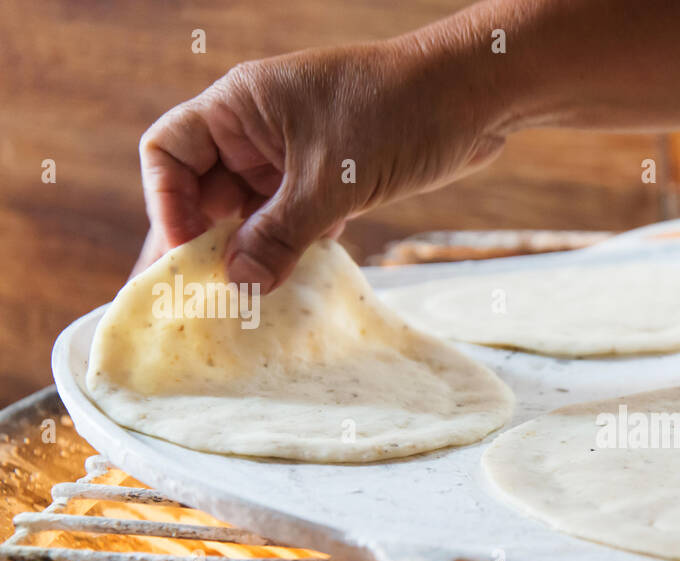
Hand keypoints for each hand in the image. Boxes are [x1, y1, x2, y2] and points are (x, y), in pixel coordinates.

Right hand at [137, 31, 509, 288]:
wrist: (475, 98)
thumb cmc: (400, 114)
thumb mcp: (333, 181)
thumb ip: (281, 235)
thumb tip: (237, 284)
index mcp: (239, 107)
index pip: (170, 153)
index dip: (168, 205)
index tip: (188, 256)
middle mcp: (258, 130)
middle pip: (206, 191)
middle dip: (206, 243)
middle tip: (203, 302)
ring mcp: (295, 155)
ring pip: (252, 213)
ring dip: (250, 255)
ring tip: (241, 307)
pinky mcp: (331, 179)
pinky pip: (292, 222)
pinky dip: (289, 252)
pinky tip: (286, 290)